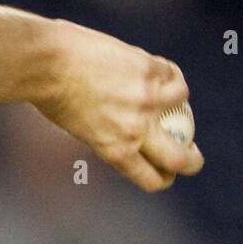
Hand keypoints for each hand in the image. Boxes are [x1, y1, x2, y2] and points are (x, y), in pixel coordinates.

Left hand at [35, 18, 203, 190]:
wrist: (50, 65)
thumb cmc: (53, 99)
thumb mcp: (82, 131)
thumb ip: (111, 136)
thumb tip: (135, 134)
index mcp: (116, 151)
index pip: (153, 179)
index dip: (164, 179)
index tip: (166, 172)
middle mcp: (137, 129)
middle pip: (181, 158)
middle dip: (192, 162)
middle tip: (192, 156)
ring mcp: (147, 98)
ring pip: (183, 108)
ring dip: (178, 105)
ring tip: (165, 98)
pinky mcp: (151, 69)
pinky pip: (173, 76)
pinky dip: (170, 77)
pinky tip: (160, 75)